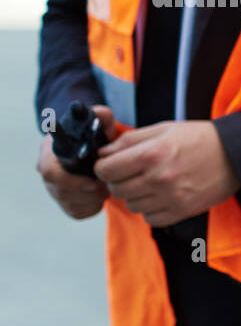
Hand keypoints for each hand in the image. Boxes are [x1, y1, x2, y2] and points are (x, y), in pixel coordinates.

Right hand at [36, 105, 118, 219]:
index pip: (49, 171)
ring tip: (106, 187)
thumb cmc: (94, 136)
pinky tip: (101, 195)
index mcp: (51, 153)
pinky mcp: (67, 203)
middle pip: (61, 191)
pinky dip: (93, 206)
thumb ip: (101, 116)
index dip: (70, 180)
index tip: (92, 181)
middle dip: (86, 192)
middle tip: (106, 186)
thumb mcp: (99, 123)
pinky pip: (79, 212)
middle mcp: (49, 173)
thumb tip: (101, 114)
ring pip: (71, 203)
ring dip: (92, 199)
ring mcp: (56, 190)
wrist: (93, 150)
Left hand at [94, 120, 238, 226]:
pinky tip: (161, 196)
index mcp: (151, 153)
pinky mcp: (182, 211)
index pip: (105, 169)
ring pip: (131, 205)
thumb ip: (130, 140)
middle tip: (133, 173)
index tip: (112, 164)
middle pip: (116, 189)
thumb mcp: (164, 129)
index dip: (104, 166)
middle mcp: (158, 177)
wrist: (236, 155)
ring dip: (135, 195)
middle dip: (118, 180)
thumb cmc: (200, 139)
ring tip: (150, 183)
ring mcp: (170, 197)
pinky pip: (150, 218)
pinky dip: (150, 209)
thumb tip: (103, 152)